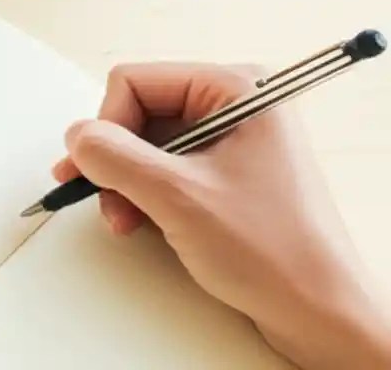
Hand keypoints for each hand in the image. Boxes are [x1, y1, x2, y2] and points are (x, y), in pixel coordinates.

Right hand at [55, 63, 390, 369]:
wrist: (318, 312)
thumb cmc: (272, 251)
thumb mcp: (178, 196)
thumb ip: (116, 157)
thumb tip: (76, 137)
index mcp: (236, 89)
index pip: (137, 82)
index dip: (108, 125)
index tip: (95, 168)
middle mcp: (235, 106)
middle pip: (139, 113)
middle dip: (115, 159)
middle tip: (102, 198)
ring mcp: (232, 141)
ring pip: (146, 145)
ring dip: (125, 183)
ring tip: (126, 220)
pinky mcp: (226, 174)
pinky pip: (165, 170)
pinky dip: (144, 195)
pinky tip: (142, 223)